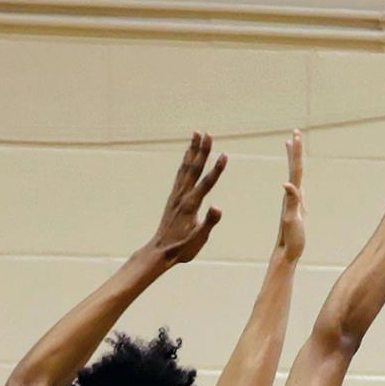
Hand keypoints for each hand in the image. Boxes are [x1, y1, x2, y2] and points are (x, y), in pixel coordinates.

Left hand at [150, 132, 226, 263]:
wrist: (159, 252)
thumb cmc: (181, 249)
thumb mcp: (198, 239)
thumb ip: (208, 223)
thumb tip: (217, 207)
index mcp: (190, 205)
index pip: (206, 183)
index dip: (216, 169)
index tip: (224, 155)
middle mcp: (182, 196)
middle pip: (194, 169)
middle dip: (202, 151)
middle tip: (208, 133)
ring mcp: (177, 195)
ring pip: (186, 167)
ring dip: (192, 150)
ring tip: (197, 134)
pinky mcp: (174, 197)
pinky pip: (181, 174)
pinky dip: (186, 161)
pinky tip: (188, 155)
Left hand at [276, 130, 305, 261]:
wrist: (287, 253)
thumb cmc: (290, 239)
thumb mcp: (291, 218)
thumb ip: (291, 201)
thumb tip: (287, 183)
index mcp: (291, 195)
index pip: (295, 168)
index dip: (296, 152)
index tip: (295, 134)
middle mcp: (292, 195)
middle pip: (295, 168)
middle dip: (296, 150)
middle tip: (295, 132)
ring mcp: (294, 202)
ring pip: (294, 176)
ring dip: (293, 161)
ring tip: (291, 146)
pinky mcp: (296, 210)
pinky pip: (296, 191)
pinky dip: (295, 181)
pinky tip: (293, 180)